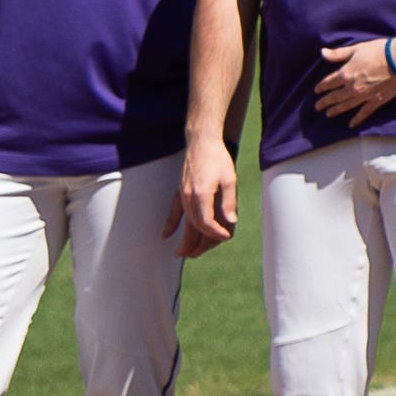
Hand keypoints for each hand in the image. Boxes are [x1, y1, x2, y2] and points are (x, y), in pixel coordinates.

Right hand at [171, 137, 239, 257]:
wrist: (201, 140)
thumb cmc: (218, 158)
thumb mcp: (229, 179)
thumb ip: (229, 202)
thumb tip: (231, 222)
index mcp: (201, 195)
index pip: (206, 224)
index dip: (216, 234)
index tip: (226, 237)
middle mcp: (189, 197)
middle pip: (192, 227)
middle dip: (197, 244)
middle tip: (199, 255)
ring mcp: (182, 194)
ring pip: (184, 222)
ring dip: (184, 238)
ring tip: (184, 253)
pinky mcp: (180, 191)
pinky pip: (173, 211)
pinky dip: (169, 224)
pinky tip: (165, 235)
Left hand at [312, 36, 395, 123]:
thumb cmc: (378, 51)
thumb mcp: (355, 49)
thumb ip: (338, 54)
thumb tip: (322, 52)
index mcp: (346, 73)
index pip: (329, 82)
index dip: (322, 87)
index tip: (316, 91)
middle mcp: (352, 87)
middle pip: (335, 96)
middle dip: (325, 102)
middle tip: (317, 107)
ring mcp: (364, 96)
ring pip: (346, 106)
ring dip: (336, 110)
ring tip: (328, 114)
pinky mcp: (376, 101)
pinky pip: (364, 112)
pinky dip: (357, 119)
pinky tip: (351, 124)